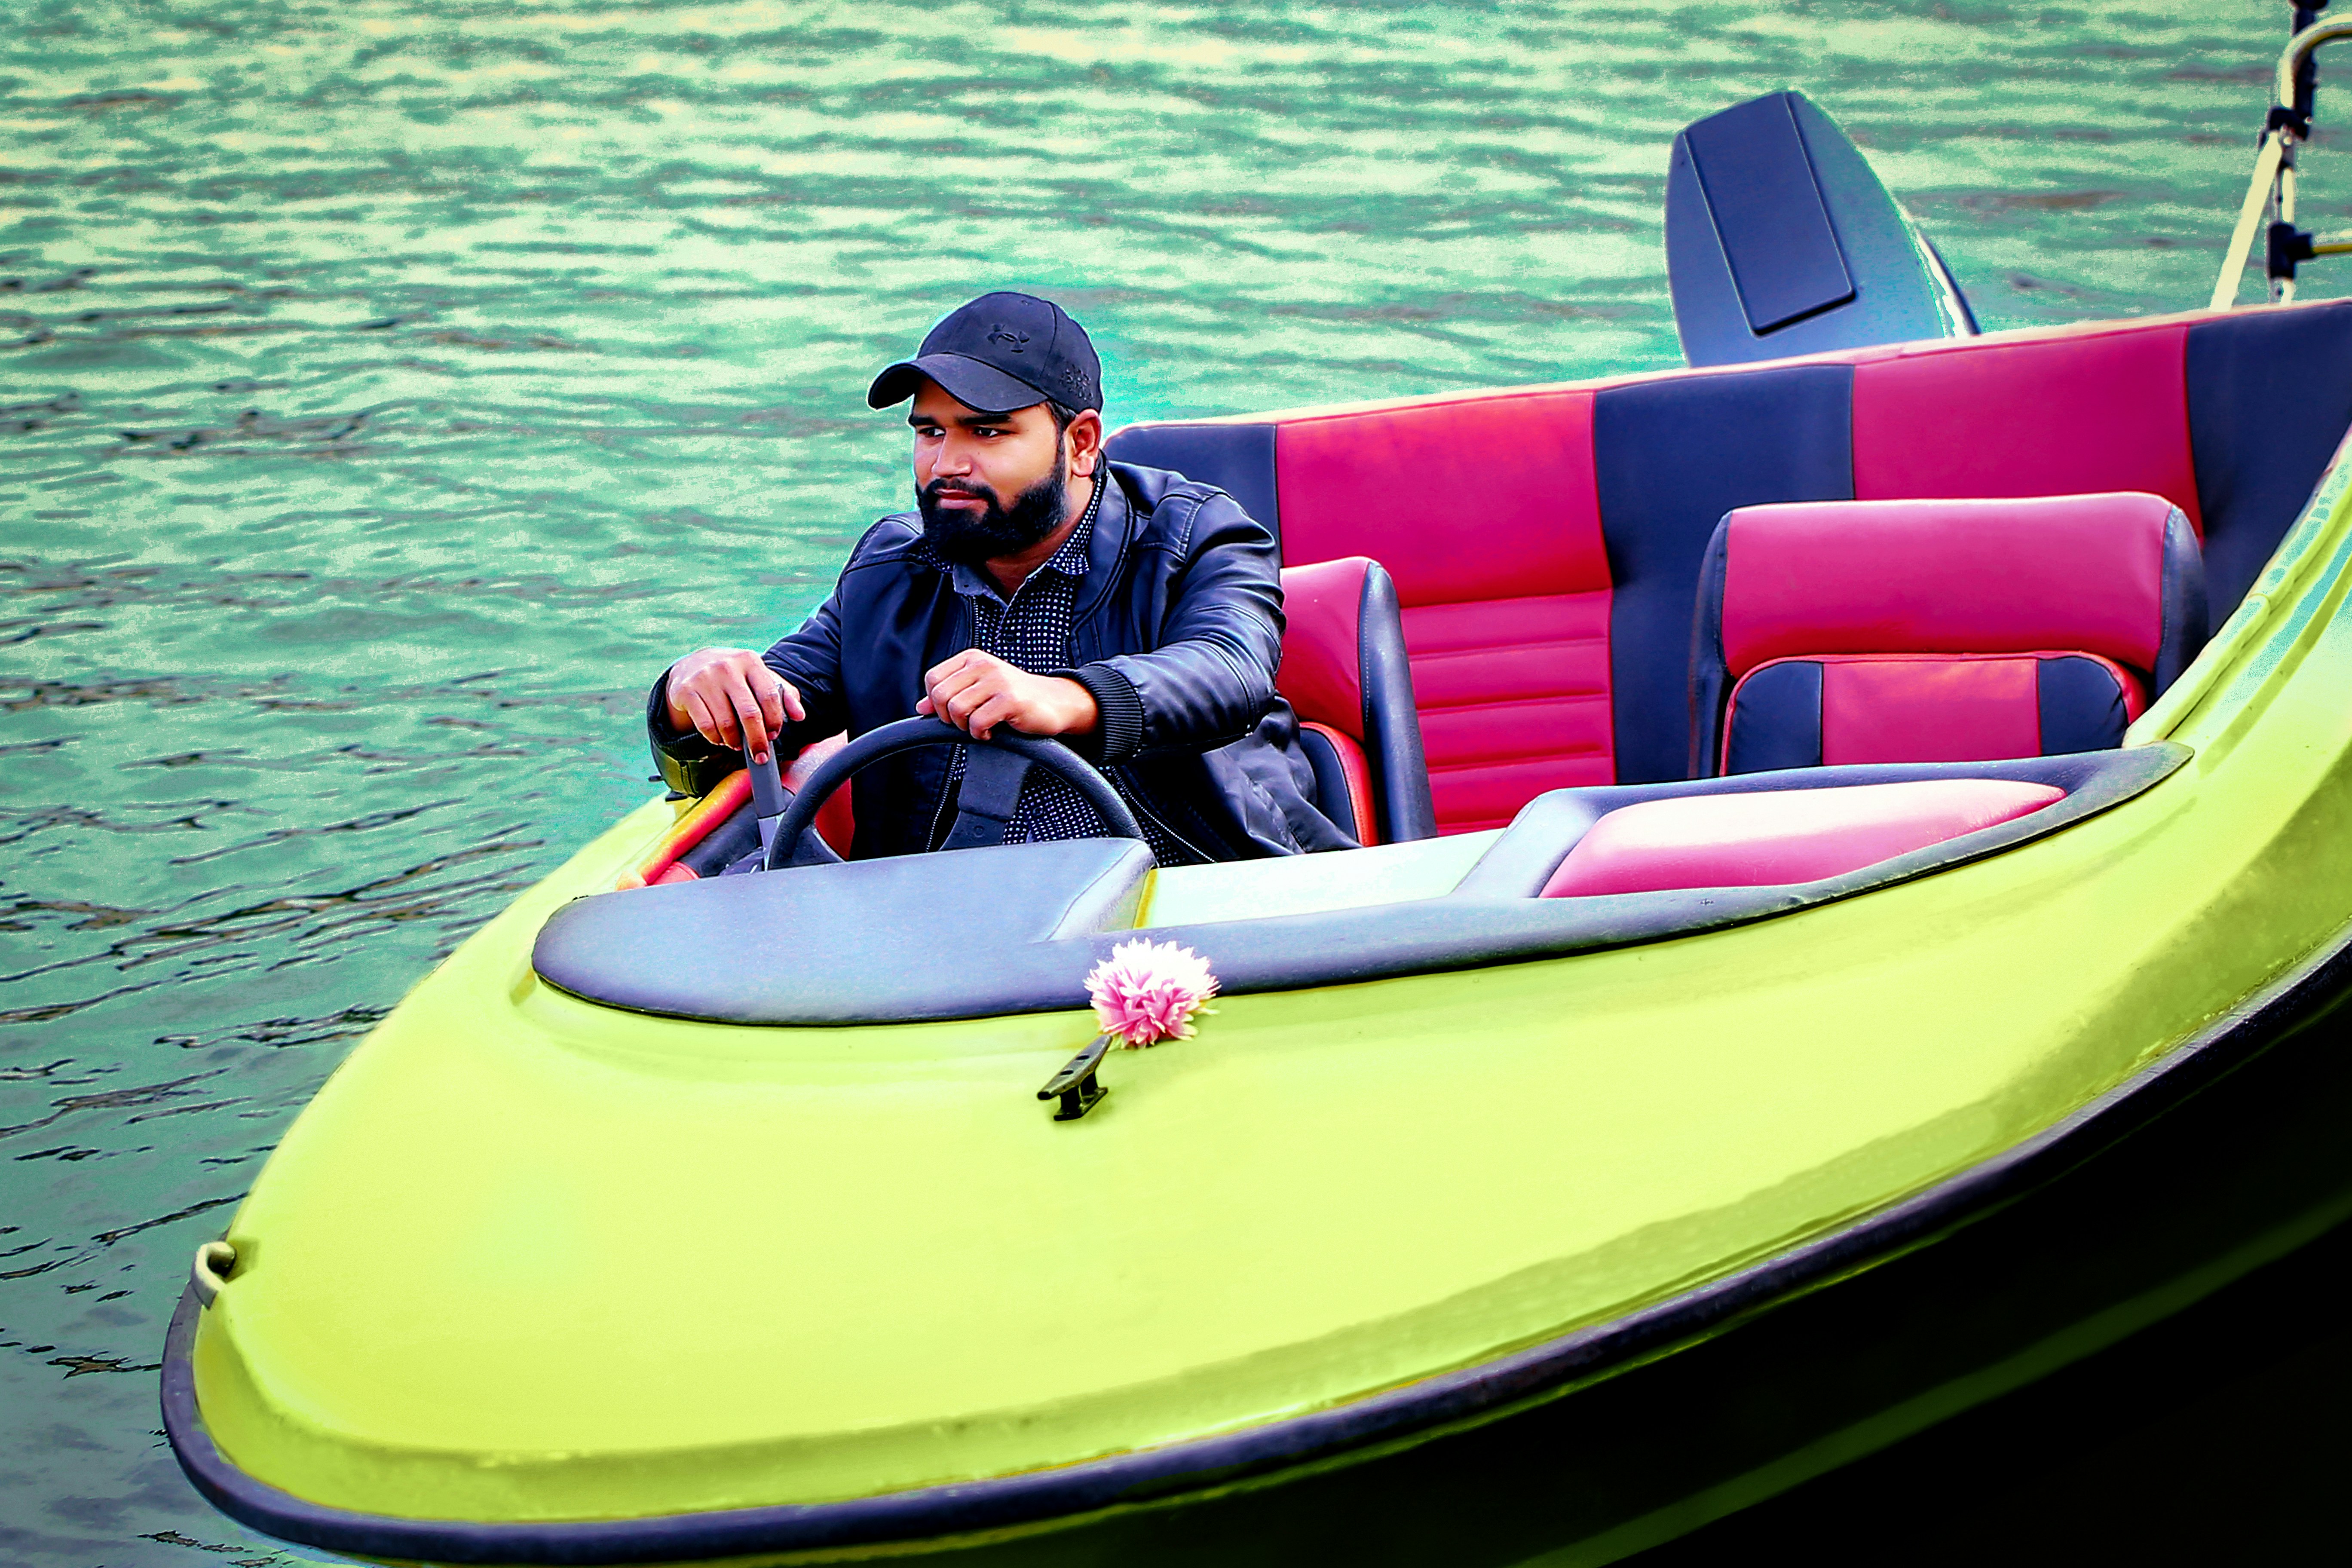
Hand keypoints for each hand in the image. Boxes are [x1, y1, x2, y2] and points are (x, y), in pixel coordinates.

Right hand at [665, 648, 804, 762]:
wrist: (693, 664)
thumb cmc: (735, 675)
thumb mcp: (759, 677)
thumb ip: (783, 694)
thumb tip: (799, 715)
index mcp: (750, 661)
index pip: (769, 695)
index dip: (774, 721)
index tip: (774, 735)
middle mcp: (727, 667)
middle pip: (749, 713)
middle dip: (757, 740)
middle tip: (760, 754)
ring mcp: (704, 678)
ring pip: (726, 723)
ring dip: (735, 741)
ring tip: (738, 744)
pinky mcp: (686, 692)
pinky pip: (705, 726)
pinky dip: (716, 739)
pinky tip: (721, 739)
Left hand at [917, 650, 1099, 739]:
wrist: (1054, 702)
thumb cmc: (1013, 698)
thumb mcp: (979, 691)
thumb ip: (950, 695)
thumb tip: (921, 706)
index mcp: (972, 658)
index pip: (933, 678)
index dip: (936, 701)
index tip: (952, 712)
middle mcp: (983, 665)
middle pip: (941, 695)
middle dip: (948, 717)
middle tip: (966, 723)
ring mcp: (997, 680)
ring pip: (956, 709)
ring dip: (964, 727)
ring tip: (980, 727)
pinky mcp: (1010, 699)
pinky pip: (977, 722)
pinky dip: (980, 733)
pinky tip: (992, 732)